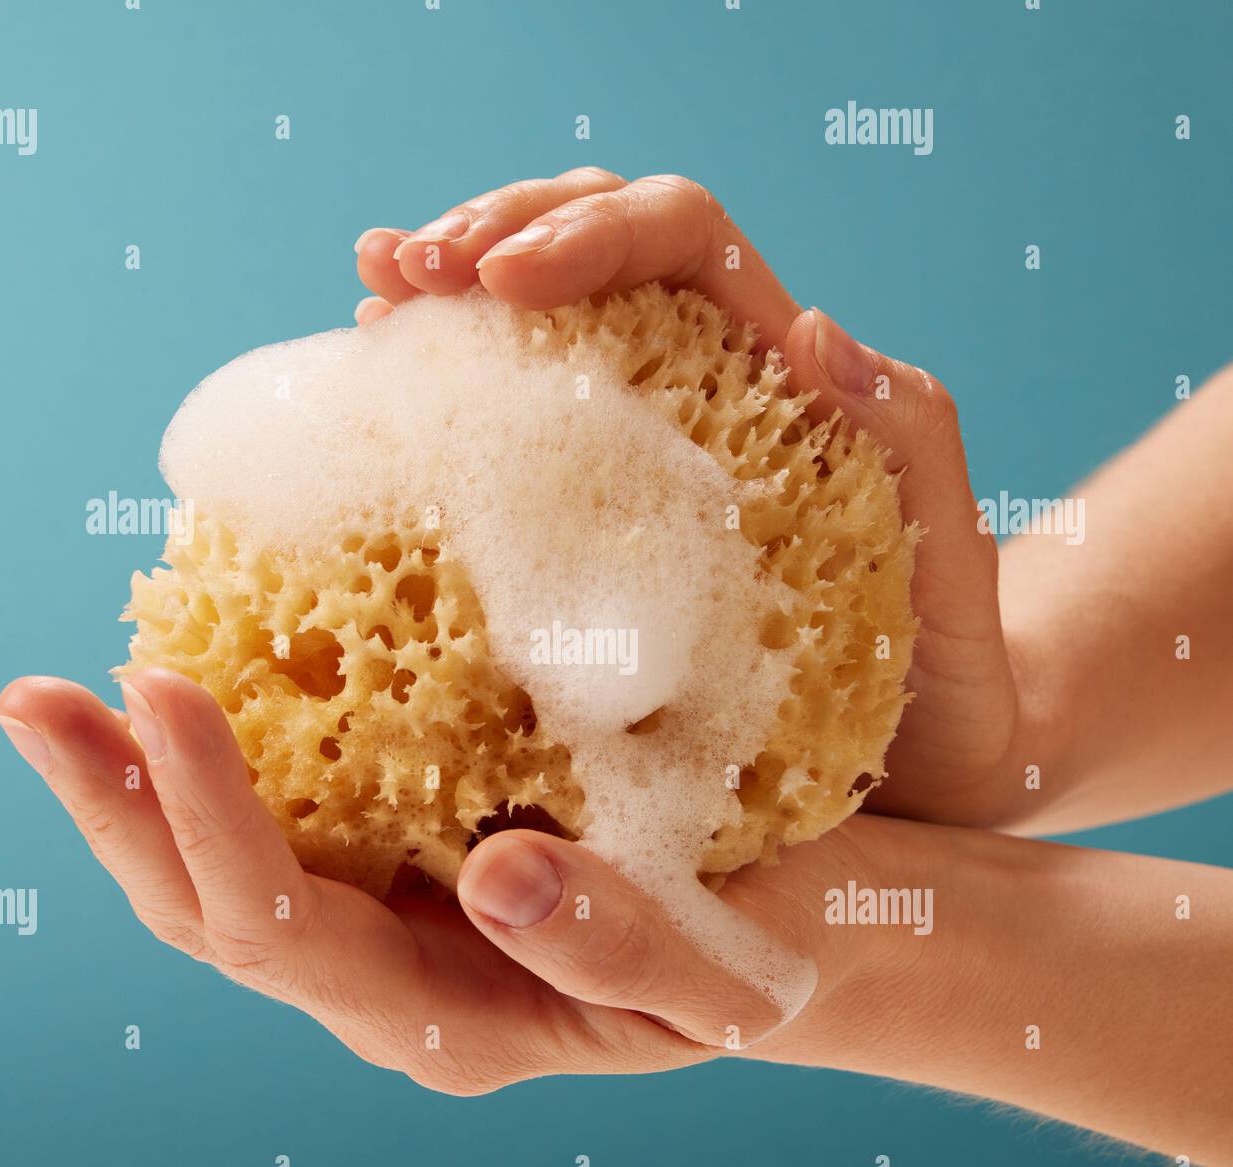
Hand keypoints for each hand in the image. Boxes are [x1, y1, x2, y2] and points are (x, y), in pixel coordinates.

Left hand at [0, 670, 714, 1093]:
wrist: (801, 929)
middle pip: (212, 914)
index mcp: (452, 1022)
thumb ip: (624, 949)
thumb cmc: (772, 954)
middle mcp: (394, 981)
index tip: (169, 689)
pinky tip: (201, 674)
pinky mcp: (410, 855)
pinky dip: (224, 754)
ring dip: (139, 786)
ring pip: (225, 872)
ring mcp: (392, 921)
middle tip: (37, 699)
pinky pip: (290, 813)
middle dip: (121, 809)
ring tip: (67, 698)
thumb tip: (496, 870)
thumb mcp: (730, 977)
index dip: (214, 823)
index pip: (289, 936)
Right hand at [355, 169, 1023, 827]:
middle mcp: (711, 393)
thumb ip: (916, 448)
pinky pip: (527, 433)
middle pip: (597, 243)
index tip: (499, 282)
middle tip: (403, 272)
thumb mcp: (952, 565)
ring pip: (551, 318)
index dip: (587, 234)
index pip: (683, 239)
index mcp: (784, 381)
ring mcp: (654, 455)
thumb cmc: (949, 680)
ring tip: (376, 295)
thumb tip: (818, 334)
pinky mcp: (613, 530)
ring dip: (460, 289)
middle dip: (497, 233)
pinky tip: (392, 381)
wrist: (932, 770)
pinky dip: (462, 391)